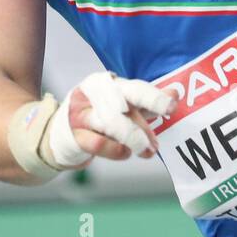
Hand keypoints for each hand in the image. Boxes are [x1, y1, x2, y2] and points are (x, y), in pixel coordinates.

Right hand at [49, 71, 175, 166]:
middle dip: (143, 126)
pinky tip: (124, 153)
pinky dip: (115, 150)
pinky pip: (98, 143)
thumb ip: (148, 102)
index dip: (154, 97)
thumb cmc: (100, 116)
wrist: (61, 133)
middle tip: (156, 145)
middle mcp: (92, 94)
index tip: (172, 106)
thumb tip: (175, 94)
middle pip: (123, 106)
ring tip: (147, 151)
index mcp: (108, 83)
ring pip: (112, 124)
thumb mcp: (124, 105)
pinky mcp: (74, 134)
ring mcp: (81, 114)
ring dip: (133, 140)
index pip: (135, 88)